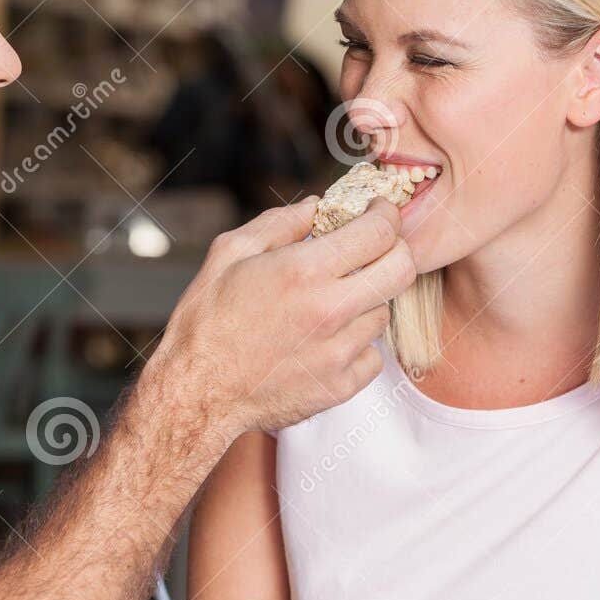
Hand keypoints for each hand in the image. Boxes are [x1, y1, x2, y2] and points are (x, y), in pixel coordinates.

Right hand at [156, 196, 415, 435]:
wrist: (197, 393)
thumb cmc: (206, 322)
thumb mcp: (229, 254)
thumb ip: (278, 223)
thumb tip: (316, 206)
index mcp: (303, 271)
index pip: (378, 232)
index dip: (385, 214)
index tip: (379, 212)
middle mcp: (330, 310)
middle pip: (401, 269)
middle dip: (394, 251)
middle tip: (374, 250)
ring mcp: (339, 352)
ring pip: (383, 313)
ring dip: (366, 301)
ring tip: (330, 304)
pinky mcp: (340, 386)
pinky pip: (372, 356)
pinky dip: (356, 345)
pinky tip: (326, 341)